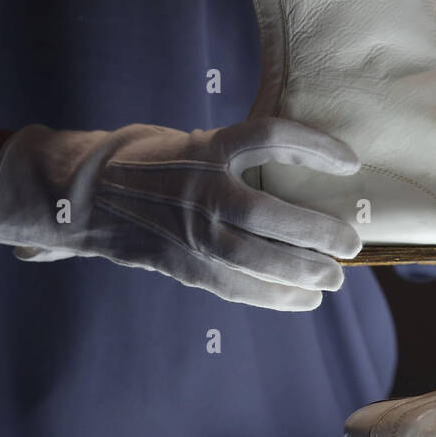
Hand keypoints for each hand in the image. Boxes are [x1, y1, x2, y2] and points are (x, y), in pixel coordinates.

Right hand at [0, 118, 360, 310]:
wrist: (83, 195)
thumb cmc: (150, 160)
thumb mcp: (193, 140)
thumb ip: (239, 154)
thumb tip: (303, 166)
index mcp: (206, 148)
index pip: (270, 137)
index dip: (315, 145)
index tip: (351, 161)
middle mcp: (199, 190)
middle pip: (271, 215)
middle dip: (319, 233)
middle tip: (351, 243)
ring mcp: (191, 233)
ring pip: (257, 260)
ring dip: (303, 273)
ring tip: (335, 278)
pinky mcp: (184, 266)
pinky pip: (237, 287)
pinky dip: (276, 296)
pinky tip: (305, 299)